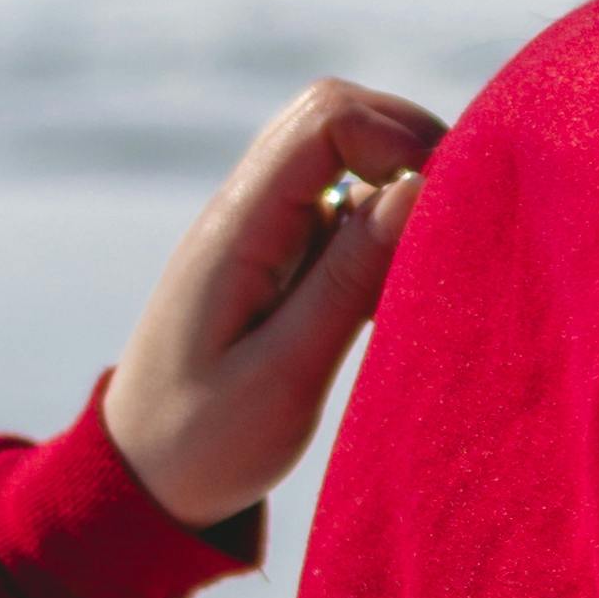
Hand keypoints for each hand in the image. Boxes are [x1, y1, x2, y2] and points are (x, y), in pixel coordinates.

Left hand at [102, 80, 447, 528]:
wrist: (140, 480)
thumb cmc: (203, 442)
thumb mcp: (283, 374)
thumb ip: (349, 279)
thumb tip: (418, 187)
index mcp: (237, 229)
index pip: (325, 119)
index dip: (398, 137)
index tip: (446, 205)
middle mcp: (247, 212)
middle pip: (336, 116)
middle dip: (410, 149)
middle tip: (458, 222)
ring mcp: (263, 232)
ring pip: (345, 160)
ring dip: (400, 191)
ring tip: (433, 264)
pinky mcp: (279, 260)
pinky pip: (342, 211)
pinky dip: (385, 231)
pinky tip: (400, 291)